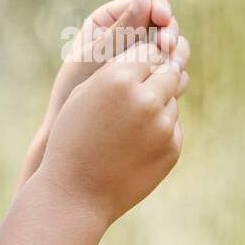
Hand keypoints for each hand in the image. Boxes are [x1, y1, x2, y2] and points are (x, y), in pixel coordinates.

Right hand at [15, 0, 189, 198]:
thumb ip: (117, 69)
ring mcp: (163, 126)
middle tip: (142, 85)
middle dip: (159, 73)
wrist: (76, 194)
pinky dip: (159, 129)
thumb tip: (154, 52)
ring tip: (129, 122)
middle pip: (170, 69)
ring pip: (172, 99)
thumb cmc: (72, 138)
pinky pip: (172, 126)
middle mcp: (146, 99)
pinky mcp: (172, 148)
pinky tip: (135, 142)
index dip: (142, 57)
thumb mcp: (84, 94)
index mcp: (119, 79)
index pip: (149, 51)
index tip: (134, 65)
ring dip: (158, 103)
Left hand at [47, 0, 189, 123]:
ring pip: (172, 48)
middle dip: (169, 33)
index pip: (144, 5)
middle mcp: (130, 36)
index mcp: (109, 21)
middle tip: (168, 46)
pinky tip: (172, 86)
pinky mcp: (153, 80)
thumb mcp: (97, 57)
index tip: (163, 19)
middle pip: (163, 24)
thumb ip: (122, 31)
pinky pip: (173, 72)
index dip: (159, 9)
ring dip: (176, 54)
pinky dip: (175, 76)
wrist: (77, 134)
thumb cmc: (76, 90)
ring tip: (173, 66)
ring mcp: (144, 59)